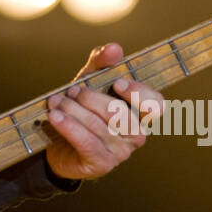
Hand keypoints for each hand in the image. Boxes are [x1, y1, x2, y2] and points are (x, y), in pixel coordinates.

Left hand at [44, 42, 163, 181]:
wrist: (59, 144)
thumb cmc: (81, 109)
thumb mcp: (90, 82)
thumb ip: (101, 63)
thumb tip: (115, 48)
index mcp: (139, 113)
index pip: (156, 105)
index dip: (139, 94)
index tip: (117, 83)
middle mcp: (136, 134)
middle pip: (120, 113)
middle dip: (91, 99)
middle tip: (71, 91)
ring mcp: (121, 152)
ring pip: (99, 126)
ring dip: (72, 110)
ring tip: (55, 102)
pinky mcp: (102, 163)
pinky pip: (87, 142)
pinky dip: (69, 126)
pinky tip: (55, 116)